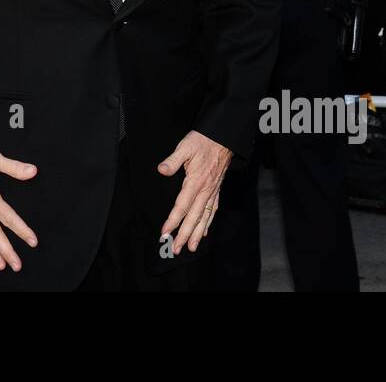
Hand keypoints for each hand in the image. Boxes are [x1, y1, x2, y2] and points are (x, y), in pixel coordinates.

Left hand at [158, 130, 231, 254]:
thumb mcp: (185, 146)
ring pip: (205, 217)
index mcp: (196, 182)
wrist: (223, 137)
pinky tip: (205, 231)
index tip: (165, 233)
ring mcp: (212, 191)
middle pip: (194, 217)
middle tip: (177, 249)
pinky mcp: (217, 189)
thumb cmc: (203, 141)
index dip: (173, 220)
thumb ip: (173, 160)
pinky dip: (208, 222)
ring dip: (198, 233)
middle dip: (185, 235)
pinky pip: (213, 210)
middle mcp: (205, 190)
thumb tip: (162, 170)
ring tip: (192, 247)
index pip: (182, 206)